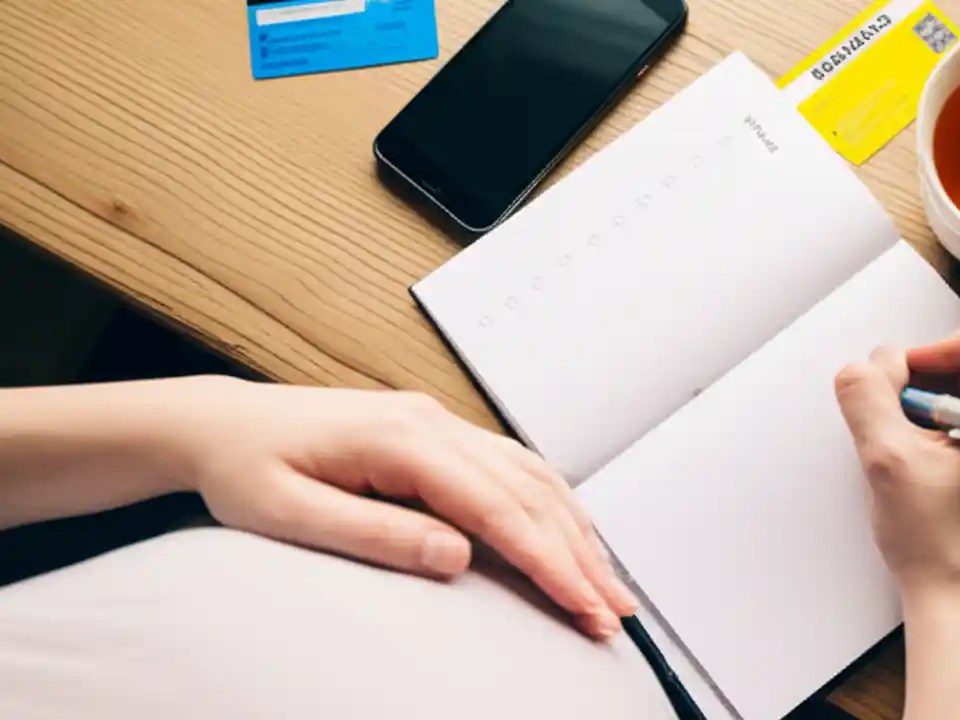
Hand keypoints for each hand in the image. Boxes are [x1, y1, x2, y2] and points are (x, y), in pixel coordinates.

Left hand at [165, 378, 634, 638]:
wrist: (221, 423)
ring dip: (574, 529)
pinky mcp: (436, 432)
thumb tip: (457, 556)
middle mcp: (432, 422)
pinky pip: (511, 465)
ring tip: (606, 582)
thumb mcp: (290, 514)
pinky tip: (568, 531)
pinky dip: (550, 503)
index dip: (547, 562)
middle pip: (528, 491)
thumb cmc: (244, 468)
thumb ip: (375, 534)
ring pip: (530, 474)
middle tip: (614, 611)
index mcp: (400, 438)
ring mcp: (438, 422)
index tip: (583, 607)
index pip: (496, 508)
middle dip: (578, 555)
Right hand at [834, 298, 959, 719]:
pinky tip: (935, 464)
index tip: (912, 385)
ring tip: (920, 450)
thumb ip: (868, 395)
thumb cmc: (942, 550)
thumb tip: (867, 364)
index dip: (942, 344)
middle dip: (935, 380)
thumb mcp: (888, 461)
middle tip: (906, 423)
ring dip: (941, 405)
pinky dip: (955, 427)